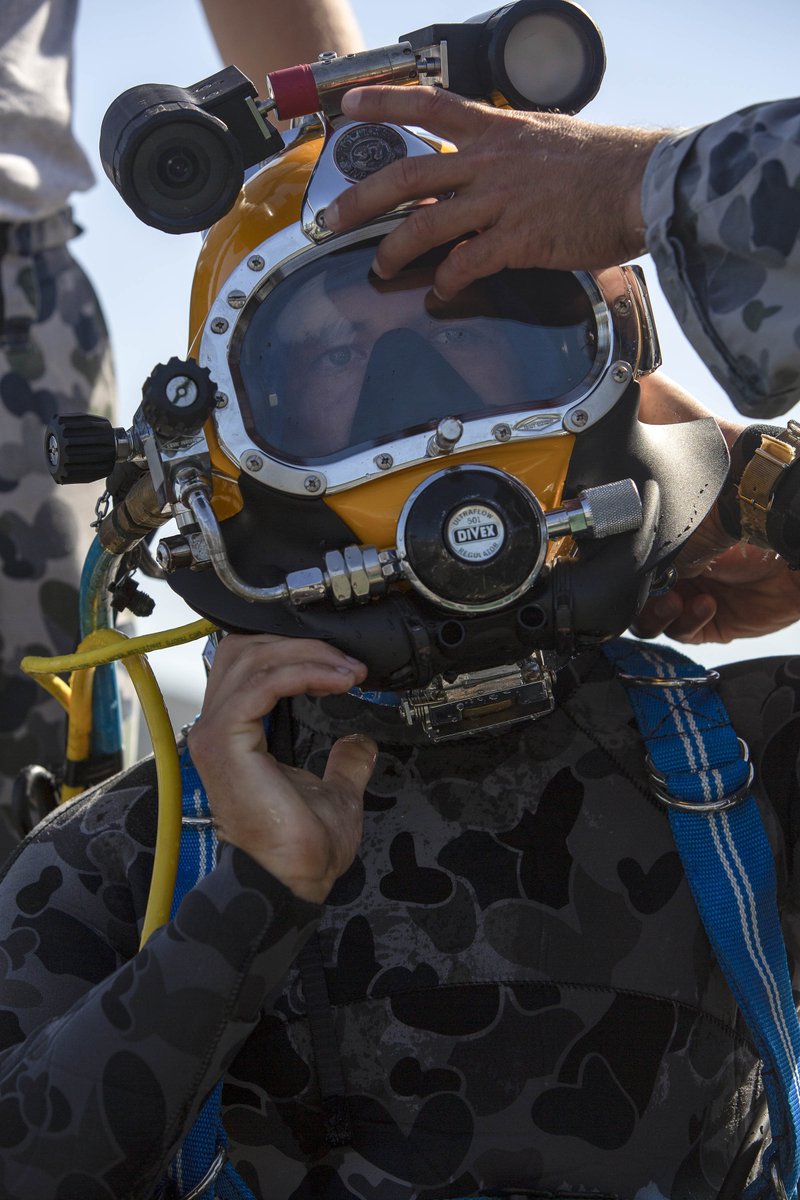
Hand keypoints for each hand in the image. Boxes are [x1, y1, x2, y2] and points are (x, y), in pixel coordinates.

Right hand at [188, 634, 377, 902]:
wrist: (292, 878)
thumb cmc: (302, 848)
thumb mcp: (335, 791)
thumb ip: (344, 762)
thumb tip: (358, 741)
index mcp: (235, 733)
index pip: (250, 663)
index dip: (296, 650)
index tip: (344, 663)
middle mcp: (216, 727)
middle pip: (245, 648)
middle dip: (300, 643)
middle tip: (347, 660)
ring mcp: (216, 733)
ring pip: (255, 658)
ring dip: (308, 655)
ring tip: (348, 670)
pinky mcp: (226, 741)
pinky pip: (263, 683)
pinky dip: (303, 672)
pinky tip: (335, 681)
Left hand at [325, 85, 662, 298]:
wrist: (643, 183)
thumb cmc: (605, 165)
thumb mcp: (548, 140)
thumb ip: (510, 153)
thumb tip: (490, 168)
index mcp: (497, 130)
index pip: (430, 106)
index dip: (385, 104)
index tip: (351, 103)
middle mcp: (489, 161)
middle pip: (407, 175)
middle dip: (360, 199)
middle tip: (332, 218)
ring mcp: (500, 201)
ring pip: (424, 224)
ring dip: (394, 250)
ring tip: (381, 268)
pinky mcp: (517, 240)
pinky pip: (466, 264)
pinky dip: (446, 282)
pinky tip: (439, 294)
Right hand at [633, 542, 799, 643]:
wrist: (784, 557)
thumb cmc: (738, 532)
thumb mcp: (686, 541)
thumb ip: (654, 561)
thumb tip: (625, 575)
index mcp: (666, 552)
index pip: (633, 574)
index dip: (627, 582)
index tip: (627, 583)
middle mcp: (675, 577)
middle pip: (637, 602)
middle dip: (641, 603)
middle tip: (652, 596)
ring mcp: (691, 601)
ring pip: (655, 623)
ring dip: (659, 615)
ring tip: (675, 603)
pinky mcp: (710, 625)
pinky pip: (684, 633)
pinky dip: (689, 621)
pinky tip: (706, 604)